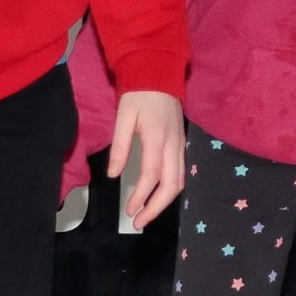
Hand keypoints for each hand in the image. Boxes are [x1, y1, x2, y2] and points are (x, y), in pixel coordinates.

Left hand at [108, 90, 185, 230]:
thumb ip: (120, 146)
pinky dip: (170, 189)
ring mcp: (180, 144)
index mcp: (157, 138)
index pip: (151, 175)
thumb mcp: (123, 117)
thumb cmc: (138, 94)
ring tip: (146, 213)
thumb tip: (114, 175)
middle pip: (172, 185)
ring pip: (179, 181)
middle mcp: (173, 145)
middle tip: (138, 222)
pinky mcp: (181, 143)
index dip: (141, 196)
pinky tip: (158, 196)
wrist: (159, 72)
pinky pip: (180, 172)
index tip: (129, 210)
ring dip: (164, 202)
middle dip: (156, 208)